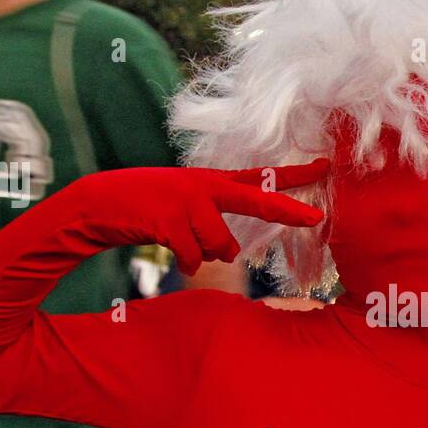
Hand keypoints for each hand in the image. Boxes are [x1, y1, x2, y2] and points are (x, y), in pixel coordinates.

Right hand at [72, 160, 326, 274]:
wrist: (100, 202)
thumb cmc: (148, 209)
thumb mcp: (184, 206)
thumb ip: (212, 223)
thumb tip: (231, 257)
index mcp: (213, 181)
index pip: (261, 177)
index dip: (295, 175)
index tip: (327, 165)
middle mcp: (206, 186)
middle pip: (257, 200)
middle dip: (287, 210)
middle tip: (316, 218)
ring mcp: (188, 200)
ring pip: (221, 245)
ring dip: (204, 253)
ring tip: (180, 238)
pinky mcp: (171, 218)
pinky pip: (194, 256)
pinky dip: (184, 261)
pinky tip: (166, 245)